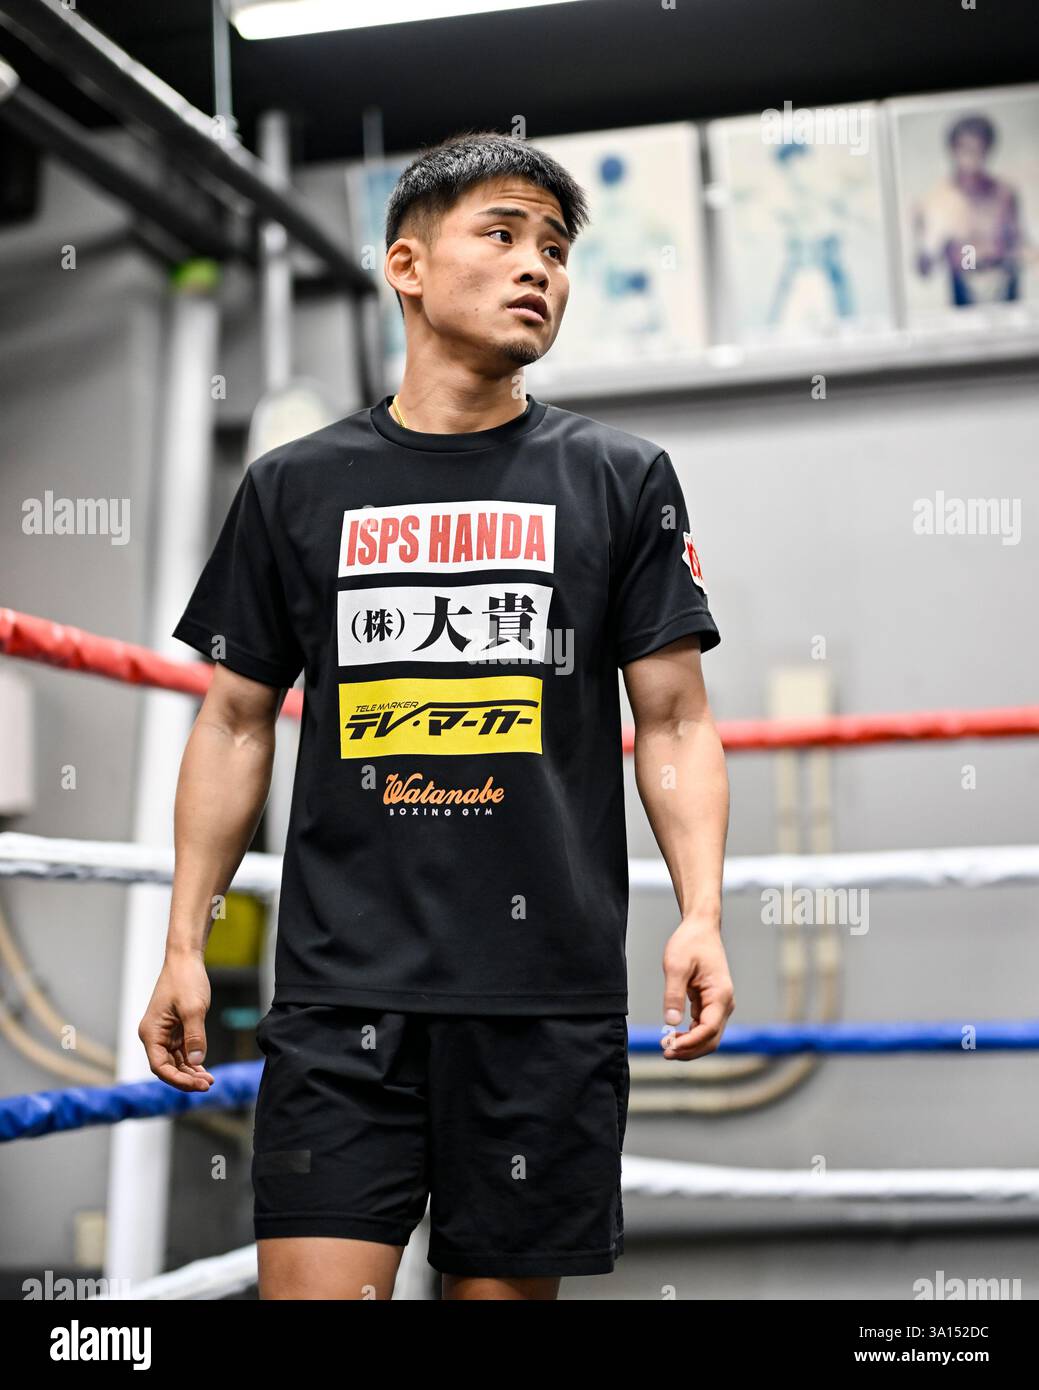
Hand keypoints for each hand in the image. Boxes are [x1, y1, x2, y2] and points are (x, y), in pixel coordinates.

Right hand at [138, 949, 215, 1091]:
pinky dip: (192, 1061)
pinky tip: (204, 1070)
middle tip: (208, 1085)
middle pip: (167, 1067)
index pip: (160, 1066)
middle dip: (186, 1079)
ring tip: (209, 1081)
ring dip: (190, 1072)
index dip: (177, 1079)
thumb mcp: (193, 1008)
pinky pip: (181, 1052)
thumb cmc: (186, 980)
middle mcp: (154, 1036)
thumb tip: (197, 1060)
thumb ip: (195, 1036)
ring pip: (175, 1062)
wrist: (185, 960)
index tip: (197, 1085)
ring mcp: (164, 1034)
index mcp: (151, 1032)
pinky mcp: (175, 1030)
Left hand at [660, 914, 734, 1060]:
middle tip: (665, 1052)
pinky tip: (675, 1036)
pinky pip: (704, 1026)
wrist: (701, 928)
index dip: (691, 1043)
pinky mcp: (711, 1003)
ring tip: (667, 1046)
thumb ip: (673, 994)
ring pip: (708, 1035)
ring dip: (690, 1045)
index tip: (671, 1046)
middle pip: (711, 1038)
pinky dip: (691, 1035)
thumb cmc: (690, 943)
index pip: (709, 1029)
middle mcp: (725, 1003)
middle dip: (690, 1050)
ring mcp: (720, 1004)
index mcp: (720, 994)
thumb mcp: (676, 965)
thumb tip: (671, 1022)